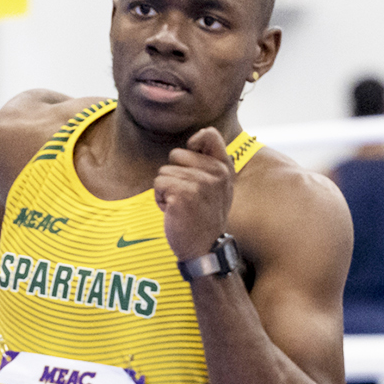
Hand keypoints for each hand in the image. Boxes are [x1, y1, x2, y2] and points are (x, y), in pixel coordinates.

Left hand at [155, 126, 235, 261]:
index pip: (209, 134)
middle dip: (174, 175)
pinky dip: (160, 199)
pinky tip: (174, 212)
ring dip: (166, 190)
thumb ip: (211, 163)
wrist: (204, 249)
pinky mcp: (183, 193)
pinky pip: (158, 184)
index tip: (191, 161)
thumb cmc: (205, 218)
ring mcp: (200, 182)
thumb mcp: (219, 188)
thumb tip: (197, 137)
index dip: (193, 143)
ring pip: (164, 172)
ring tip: (182, 207)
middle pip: (176, 154)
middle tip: (187, 197)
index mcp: (225, 168)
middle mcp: (215, 173)